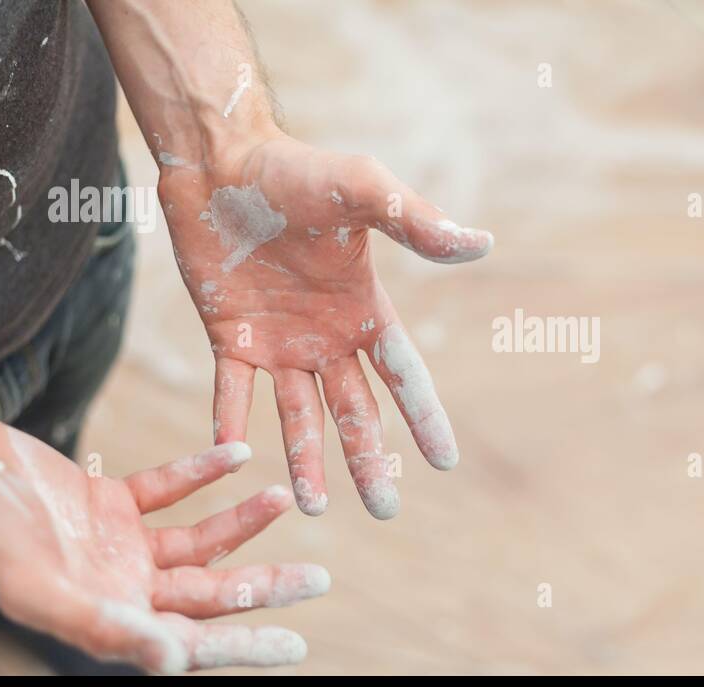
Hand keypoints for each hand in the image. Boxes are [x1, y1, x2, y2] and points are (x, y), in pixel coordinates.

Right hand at [0, 407, 328, 673]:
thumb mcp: (39, 586)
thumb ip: (105, 626)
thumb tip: (175, 660)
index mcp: (109, 615)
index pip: (192, 640)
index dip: (244, 645)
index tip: (297, 643)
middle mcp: (120, 584)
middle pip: (209, 591)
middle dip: (263, 586)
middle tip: (319, 579)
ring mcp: (115, 542)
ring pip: (197, 539)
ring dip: (241, 521)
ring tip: (285, 497)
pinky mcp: (105, 499)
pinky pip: (167, 489)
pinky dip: (200, 473)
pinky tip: (237, 454)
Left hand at [157, 132, 493, 518]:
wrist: (222, 158)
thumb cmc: (297, 169)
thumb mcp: (364, 190)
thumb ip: (416, 222)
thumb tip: (481, 243)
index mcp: (364, 309)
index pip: (404, 375)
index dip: (424, 418)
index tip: (444, 463)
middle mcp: (326, 335)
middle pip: (355, 411)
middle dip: (370, 460)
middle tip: (386, 510)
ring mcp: (277, 340)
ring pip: (298, 415)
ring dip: (306, 459)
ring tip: (313, 508)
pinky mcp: (229, 335)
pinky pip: (232, 391)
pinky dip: (231, 422)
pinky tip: (233, 458)